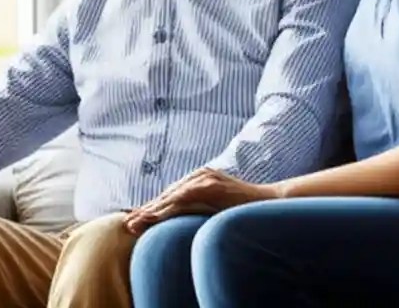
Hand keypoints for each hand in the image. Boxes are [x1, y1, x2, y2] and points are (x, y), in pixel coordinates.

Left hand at [122, 167, 279, 234]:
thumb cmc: (244, 208)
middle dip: (147, 209)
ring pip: (172, 195)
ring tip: (136, 222)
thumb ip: (201, 207)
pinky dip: (169, 206)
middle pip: (167, 194)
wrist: (270, 201)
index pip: (171, 195)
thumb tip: (181, 217)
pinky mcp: (211, 184)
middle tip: (128, 222)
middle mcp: (200, 175)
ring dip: (153, 210)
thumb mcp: (217, 206)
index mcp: (200, 179)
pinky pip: (185, 196)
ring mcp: (205, 178)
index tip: (135, 218)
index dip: (152, 207)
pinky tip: (157, 215)